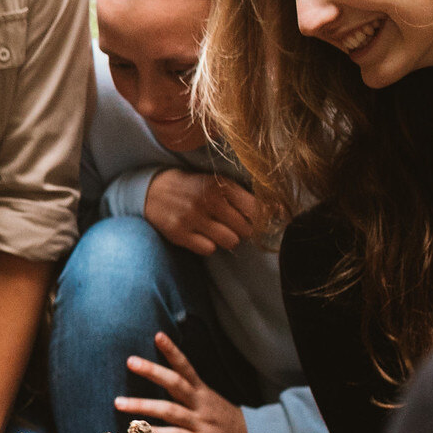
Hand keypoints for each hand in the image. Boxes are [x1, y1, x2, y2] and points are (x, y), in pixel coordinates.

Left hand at [114, 332, 251, 432]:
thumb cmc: (230, 425)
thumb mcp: (212, 404)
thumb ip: (190, 396)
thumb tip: (166, 385)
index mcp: (203, 393)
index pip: (186, 367)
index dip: (172, 351)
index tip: (158, 335)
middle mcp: (201, 404)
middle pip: (175, 383)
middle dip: (152, 371)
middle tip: (130, 361)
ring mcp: (201, 423)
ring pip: (169, 410)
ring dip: (142, 406)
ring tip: (119, 402)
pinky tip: (139, 432)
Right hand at [143, 168, 258, 255]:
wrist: (152, 189)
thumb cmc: (192, 187)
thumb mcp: (216, 183)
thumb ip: (244, 196)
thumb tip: (280, 211)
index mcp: (221, 185)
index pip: (256, 209)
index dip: (260, 218)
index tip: (256, 220)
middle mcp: (208, 201)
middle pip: (246, 229)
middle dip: (243, 229)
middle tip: (231, 224)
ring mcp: (193, 218)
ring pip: (230, 241)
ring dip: (227, 239)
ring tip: (217, 230)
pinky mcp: (180, 233)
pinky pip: (208, 249)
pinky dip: (208, 245)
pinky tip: (201, 235)